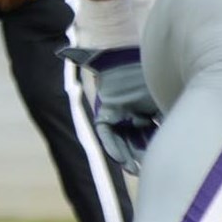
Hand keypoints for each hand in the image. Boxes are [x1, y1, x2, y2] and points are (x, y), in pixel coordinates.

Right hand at [60, 46, 159, 173]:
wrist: (145, 58)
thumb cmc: (122, 63)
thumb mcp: (103, 61)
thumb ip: (83, 58)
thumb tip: (62, 52)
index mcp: (109, 108)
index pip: (106, 131)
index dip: (112, 146)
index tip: (120, 160)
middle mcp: (123, 114)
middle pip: (124, 140)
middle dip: (128, 156)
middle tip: (135, 170)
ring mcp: (141, 116)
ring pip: (139, 139)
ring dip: (142, 154)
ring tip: (147, 167)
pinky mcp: (157, 115)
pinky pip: (155, 131)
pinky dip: (156, 142)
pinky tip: (160, 152)